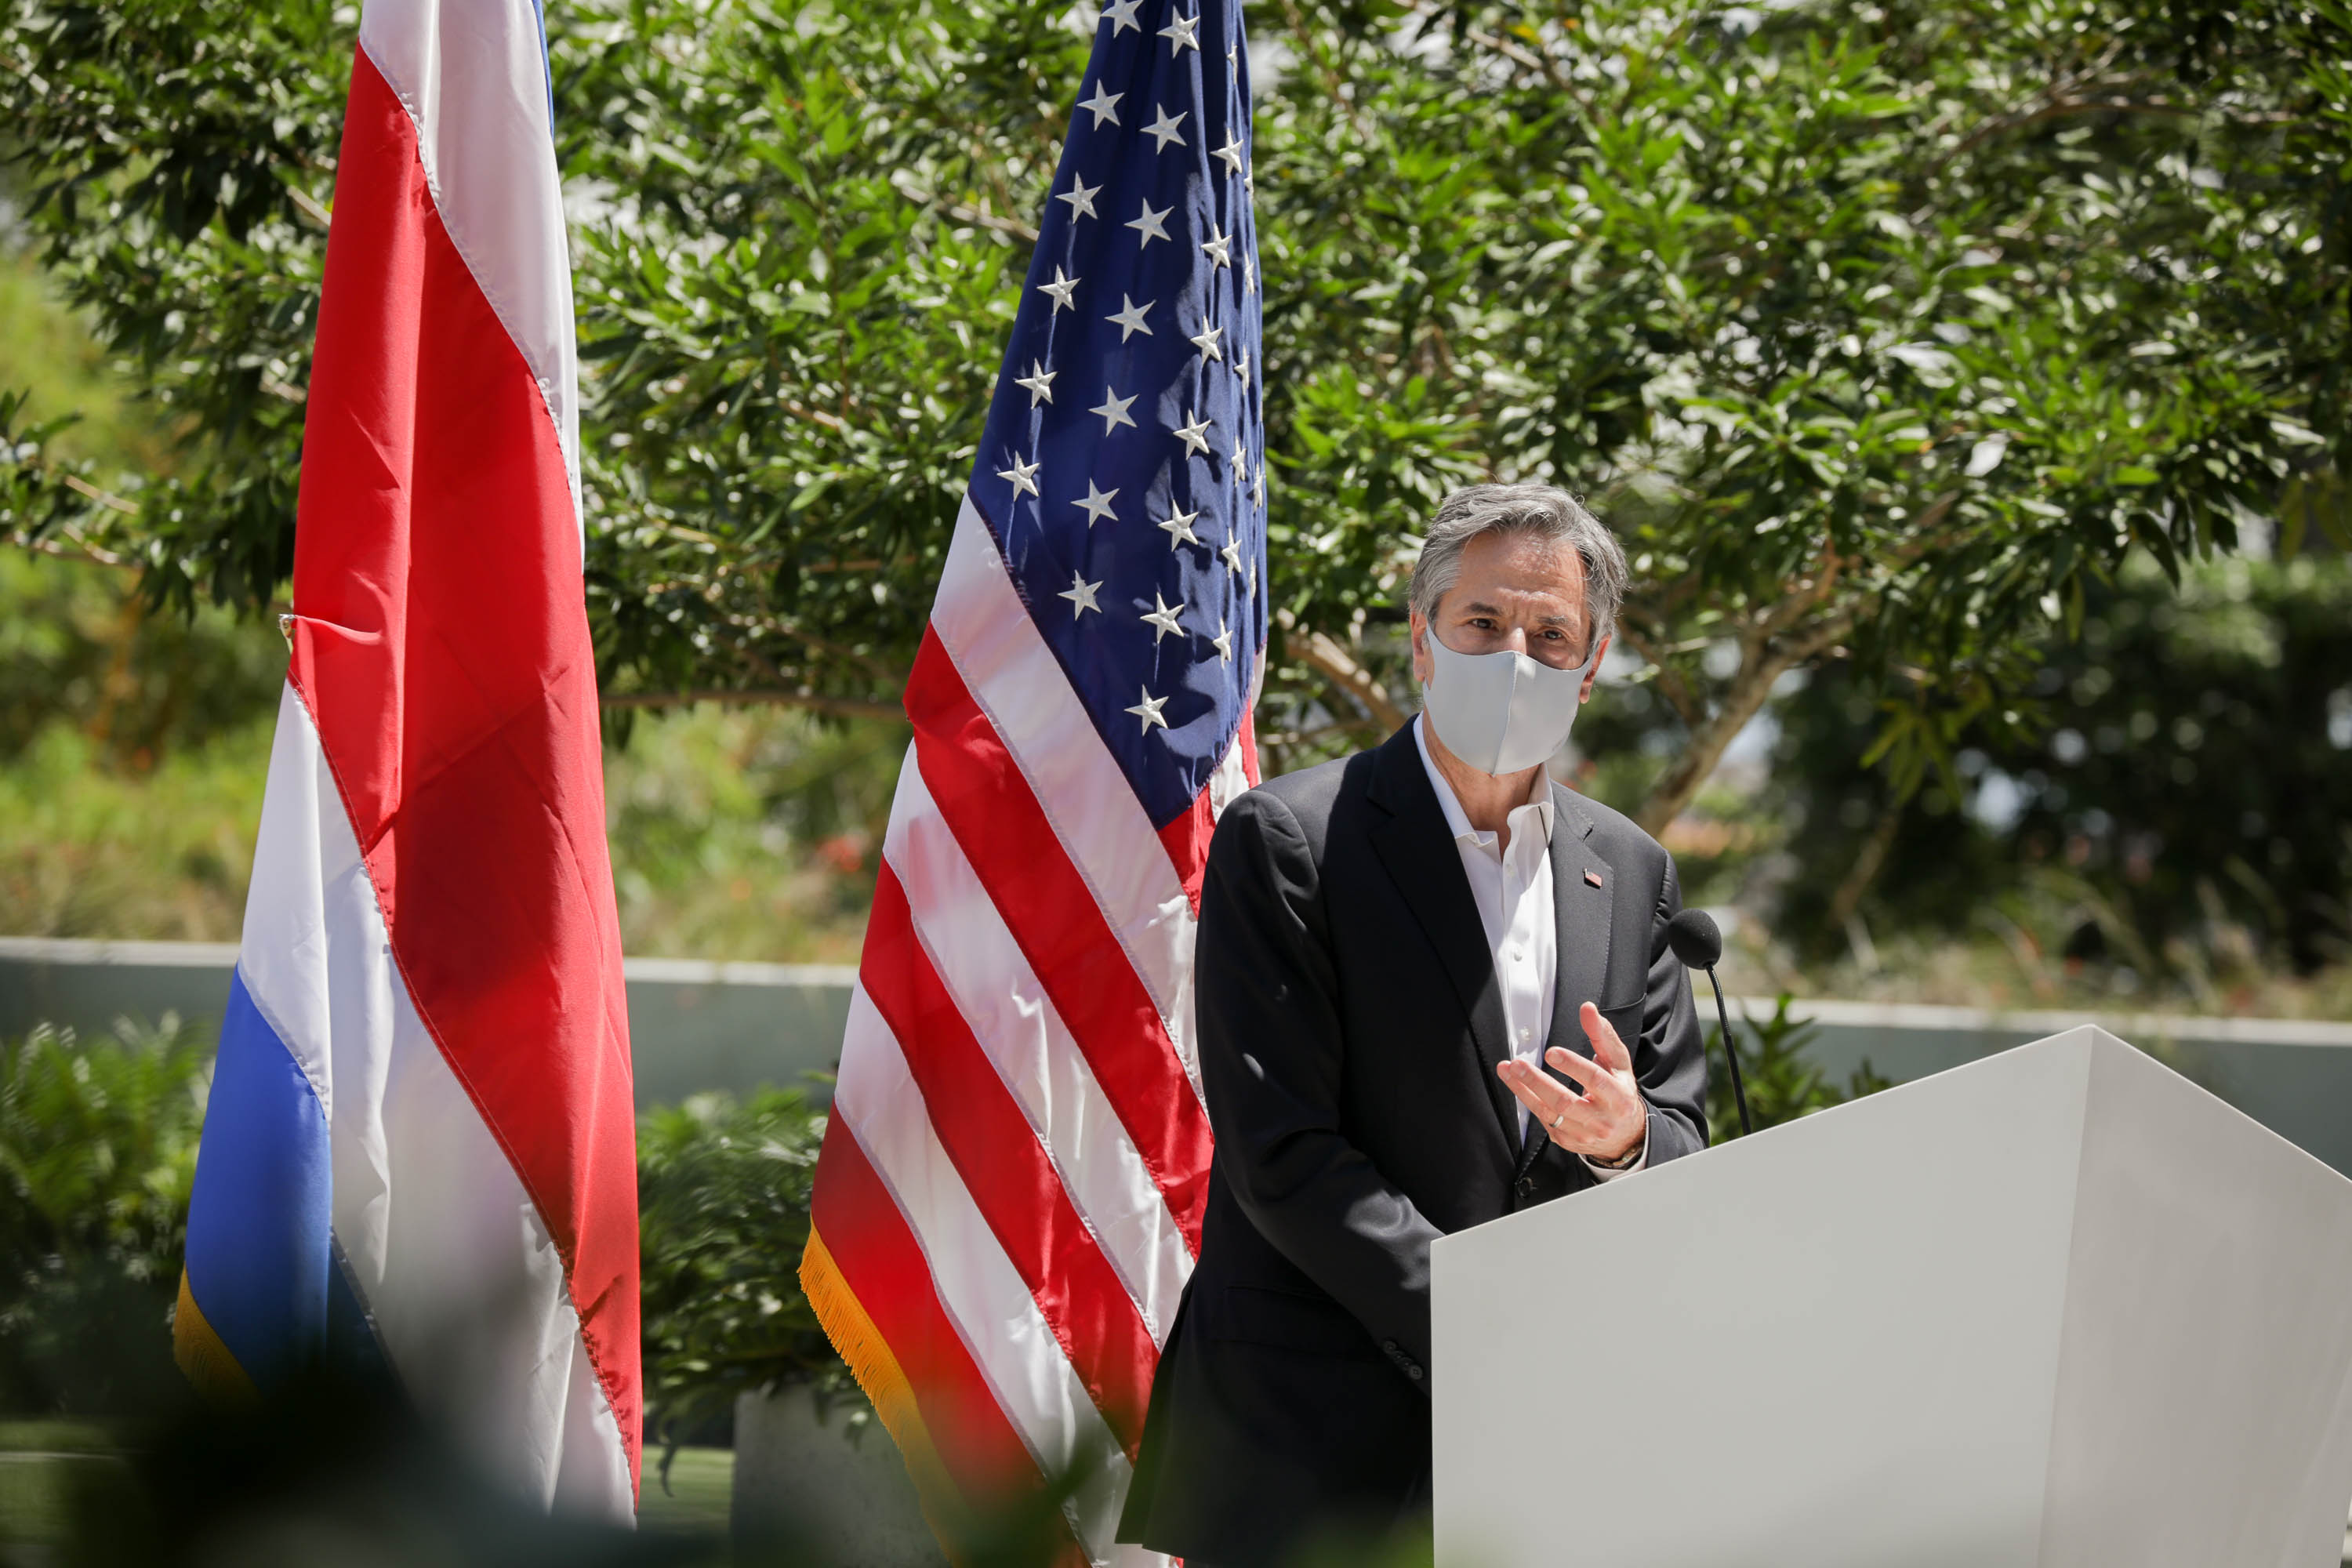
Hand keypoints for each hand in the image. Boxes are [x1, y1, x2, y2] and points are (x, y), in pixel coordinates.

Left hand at [1496, 1002, 1645, 1162]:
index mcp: (1618, 1097)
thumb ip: (1603, 1035)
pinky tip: (1517, 1085)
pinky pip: (1543, 1120)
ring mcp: (1582, 1134)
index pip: (1595, 1080)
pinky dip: (1527, 1101)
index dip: (1572, 1065)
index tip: (1551, 1052)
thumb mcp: (1619, 1064)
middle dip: (1537, 1082)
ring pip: (1548, 1113)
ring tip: (1508, 1070)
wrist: (1625, 1135)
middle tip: (1518, 1064)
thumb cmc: (1620, 1093)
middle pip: (1565, 1101)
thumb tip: (1587, 1009)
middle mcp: (1600, 1119)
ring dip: (1523, 1091)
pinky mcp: (1567, 1141)